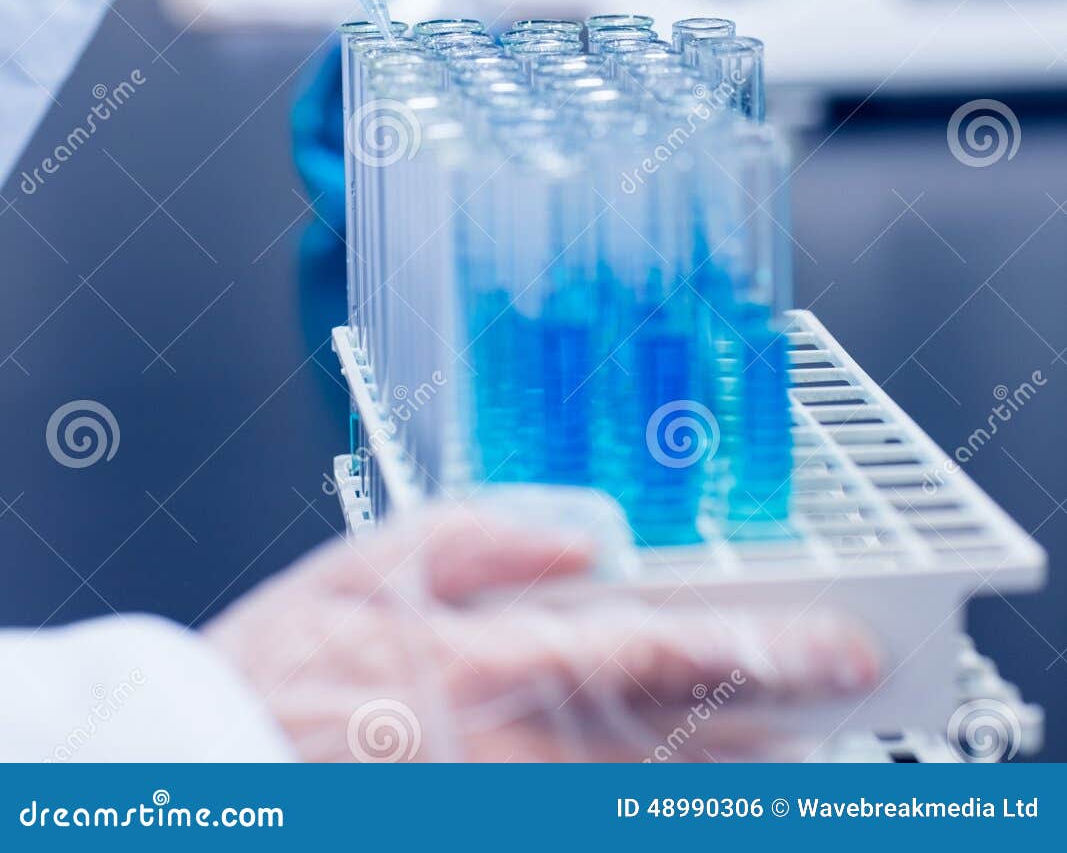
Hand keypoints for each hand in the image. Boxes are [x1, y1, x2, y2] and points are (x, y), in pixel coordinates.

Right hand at [205, 502, 880, 761]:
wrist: (199, 772)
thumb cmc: (277, 670)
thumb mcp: (367, 558)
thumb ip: (486, 536)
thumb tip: (588, 533)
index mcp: (495, 657)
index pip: (666, 649)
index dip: (769, 649)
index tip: (842, 648)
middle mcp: (519, 747)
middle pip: (685, 734)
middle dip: (779, 713)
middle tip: (842, 690)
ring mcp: (510, 807)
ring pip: (657, 795)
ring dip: (736, 770)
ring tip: (794, 737)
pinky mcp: (492, 825)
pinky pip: (595, 824)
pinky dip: (656, 806)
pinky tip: (692, 789)